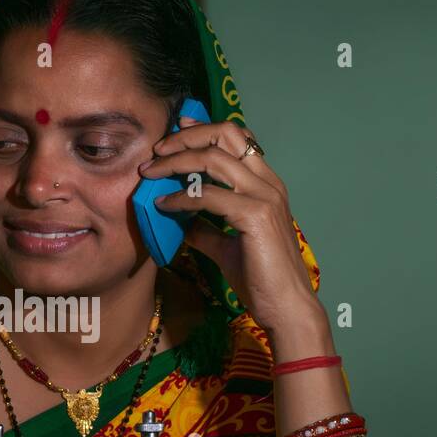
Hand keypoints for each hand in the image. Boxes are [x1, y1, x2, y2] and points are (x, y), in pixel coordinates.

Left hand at [137, 116, 322, 332]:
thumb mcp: (227, 247)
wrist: (286, 307)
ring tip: (150, 172)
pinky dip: (181, 197)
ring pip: (214, 158)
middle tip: (158, 148)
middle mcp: (268, 183)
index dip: (204, 129)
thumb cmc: (262, 279)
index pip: (237, 138)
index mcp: (266, 185)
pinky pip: (208, 196)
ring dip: (176, 161)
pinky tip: (163, 205)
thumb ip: (207, 229)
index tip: (175, 132)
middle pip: (227, 134)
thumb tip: (183, 222)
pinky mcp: (254, 216)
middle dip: (187, 136)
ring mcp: (263, 197)